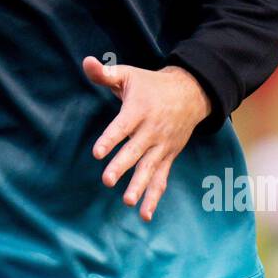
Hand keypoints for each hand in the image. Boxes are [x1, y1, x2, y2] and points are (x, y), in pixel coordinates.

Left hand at [82, 57, 212, 220]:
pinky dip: (154, 197)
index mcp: (139, 110)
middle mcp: (152, 131)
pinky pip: (161, 179)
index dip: (110, 139)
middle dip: (122, 166)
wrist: (191, 93)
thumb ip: (105, 73)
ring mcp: (162, 146)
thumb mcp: (128, 74)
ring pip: (150, 168)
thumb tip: (86, 62)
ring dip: (139, 186)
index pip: (122, 127)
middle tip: (107, 181)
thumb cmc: (150, 85)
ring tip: (126, 201)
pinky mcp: (168, 157)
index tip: (97, 153)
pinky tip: (145, 215)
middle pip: (135, 151)